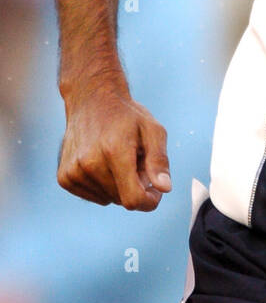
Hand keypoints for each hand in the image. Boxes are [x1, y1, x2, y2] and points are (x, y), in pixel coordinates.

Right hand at [58, 86, 171, 210]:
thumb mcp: (152, 131)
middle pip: (122, 199)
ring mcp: (74, 171)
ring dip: (119, 186)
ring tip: (118, 160)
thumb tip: (164, 188)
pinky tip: (103, 164)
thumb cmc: (127, 116)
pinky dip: (103, 186)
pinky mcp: (64, 177)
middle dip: (135, 187)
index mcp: (114, 151)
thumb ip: (159, 161)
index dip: (149, 201)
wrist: (91, 101)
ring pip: (108, 199)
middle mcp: (89, 163)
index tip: (155, 190)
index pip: (133, 198)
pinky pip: (94, 197)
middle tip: (136, 163)